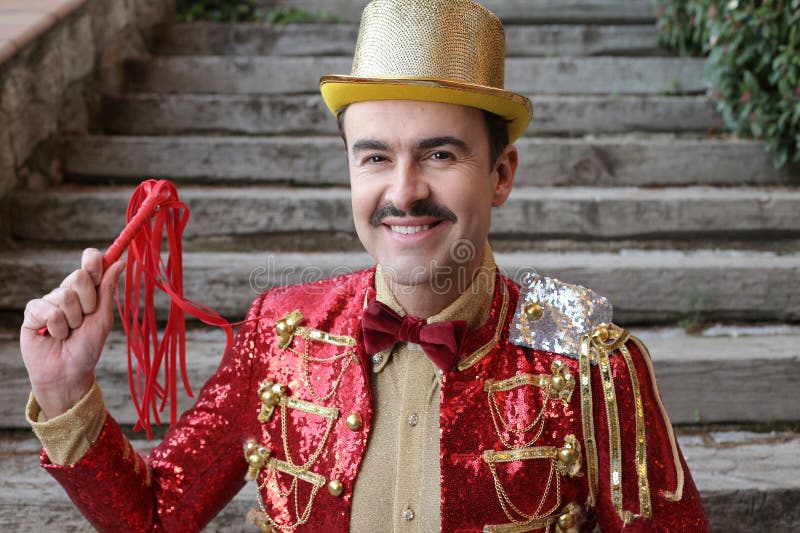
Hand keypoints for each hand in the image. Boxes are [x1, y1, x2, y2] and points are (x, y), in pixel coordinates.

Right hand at [20, 248, 125, 418]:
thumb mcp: (103, 318)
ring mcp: (49, 300)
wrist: (68, 372)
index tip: (98, 271)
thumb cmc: (87, 346)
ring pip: (66, 296)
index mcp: (88, 289)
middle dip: (88, 302)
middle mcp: (67, 291)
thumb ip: (108, 289)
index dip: (94, 262)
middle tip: (84, 321)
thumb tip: (119, 261)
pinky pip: (49, 310)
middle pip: (80, 276)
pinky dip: (57, 327)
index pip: (90, 260)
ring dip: (73, 321)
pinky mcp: (32, 312)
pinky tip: (53, 336)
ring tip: (69, 333)